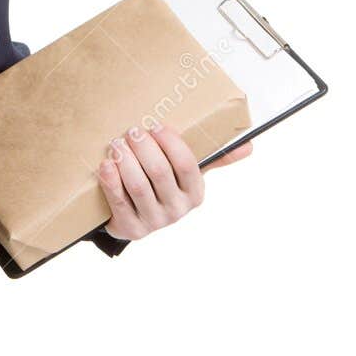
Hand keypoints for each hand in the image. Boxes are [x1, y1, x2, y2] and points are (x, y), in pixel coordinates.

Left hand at [95, 121, 253, 239]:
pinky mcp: (131, 229)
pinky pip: (119, 201)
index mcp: (195, 193)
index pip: (187, 164)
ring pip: (137, 185)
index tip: (155, 125)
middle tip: (132, 131)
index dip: (170, 142)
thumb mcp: (188, 174)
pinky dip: (111, 180)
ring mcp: (154, 222)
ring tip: (117, 144)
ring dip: (126, 160)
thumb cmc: (163, 187)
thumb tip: (249, 145)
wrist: (135, 219)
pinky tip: (107, 164)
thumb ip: (215, 158)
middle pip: (159, 172)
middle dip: (144, 148)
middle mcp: (177, 210)